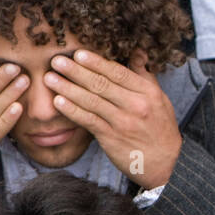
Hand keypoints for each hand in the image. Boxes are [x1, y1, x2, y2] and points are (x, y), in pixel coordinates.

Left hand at [43, 49, 181, 189]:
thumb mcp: (160, 99)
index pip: (118, 72)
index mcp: (148, 93)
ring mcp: (123, 122)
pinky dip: (72, 111)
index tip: (78, 53)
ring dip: (68, 88)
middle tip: (57, 60)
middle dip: (76, 71)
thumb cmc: (161, 128)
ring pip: (91, 101)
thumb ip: (145, 75)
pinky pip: (88, 121)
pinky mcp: (111, 138)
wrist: (165, 162)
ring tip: (50, 78)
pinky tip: (58, 102)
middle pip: (101, 84)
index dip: (96, 62)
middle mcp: (136, 105)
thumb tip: (137, 51)